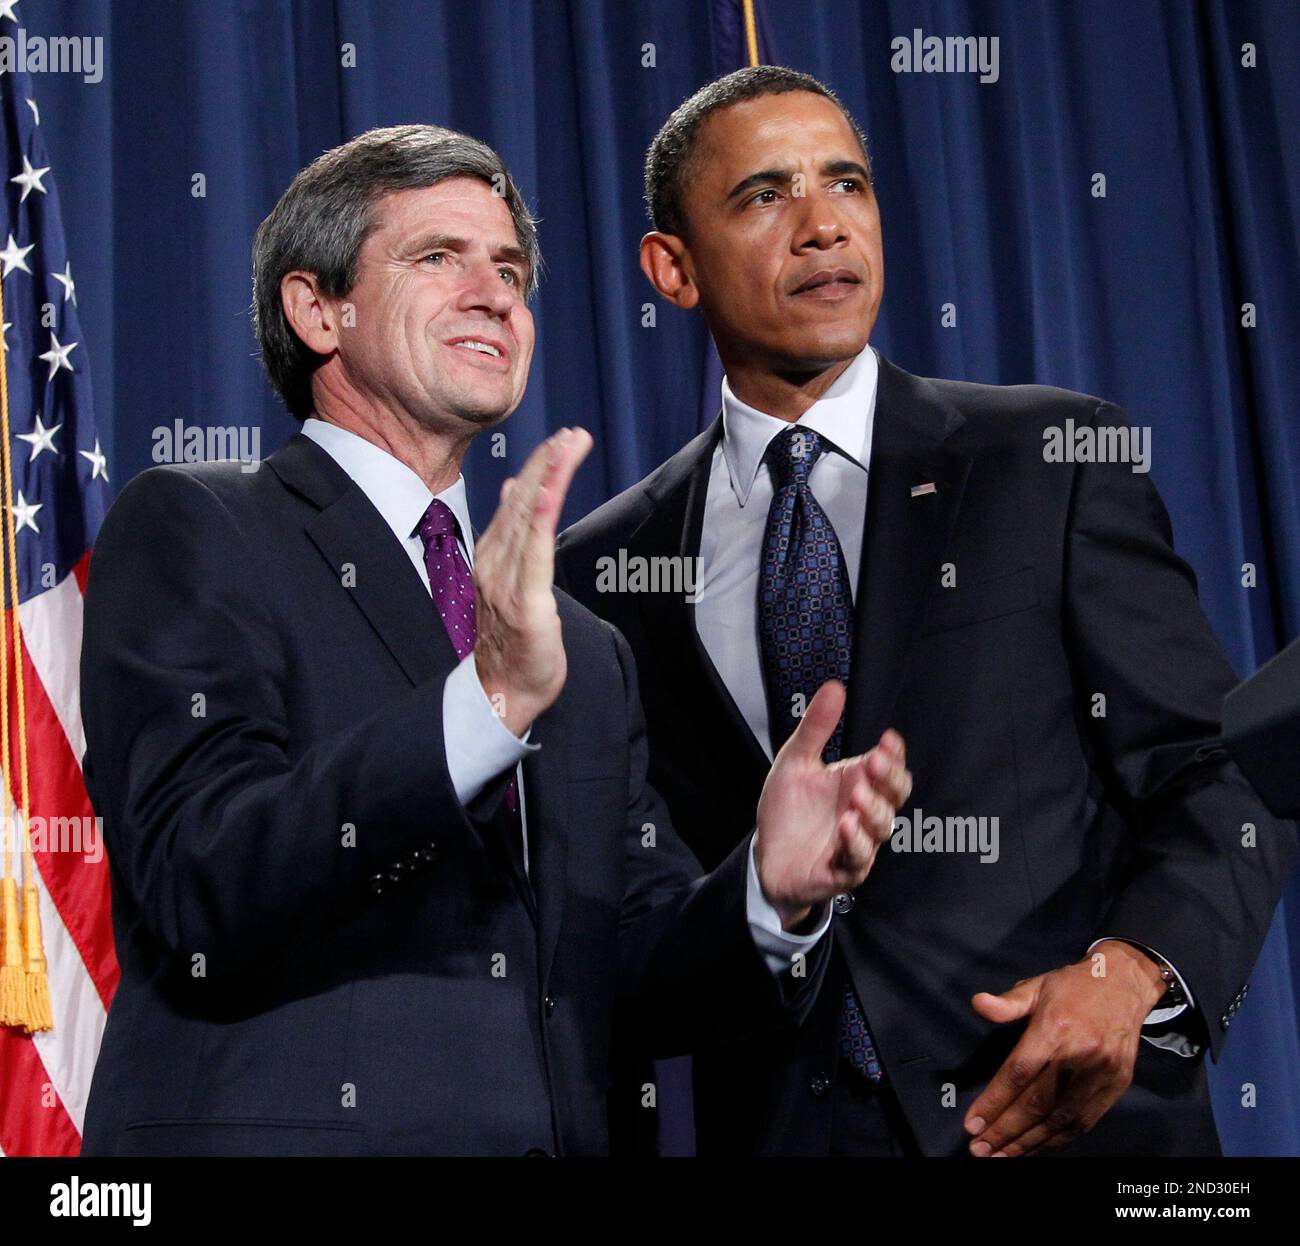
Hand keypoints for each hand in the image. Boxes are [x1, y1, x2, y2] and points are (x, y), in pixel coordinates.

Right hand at [473, 427, 592, 734]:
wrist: (503, 689)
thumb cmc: (513, 639)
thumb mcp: (511, 578)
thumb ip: (512, 536)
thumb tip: (511, 490)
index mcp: (493, 555)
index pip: (517, 501)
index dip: (538, 467)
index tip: (560, 439)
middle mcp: (495, 562)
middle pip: (523, 501)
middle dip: (548, 463)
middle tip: (573, 434)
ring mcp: (507, 581)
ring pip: (529, 518)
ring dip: (550, 479)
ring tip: (569, 448)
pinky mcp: (525, 602)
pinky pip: (535, 553)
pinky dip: (542, 518)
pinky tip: (551, 492)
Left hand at [753, 680, 910, 931]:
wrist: (766, 857)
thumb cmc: (788, 810)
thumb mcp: (795, 761)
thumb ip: (816, 728)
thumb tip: (834, 688)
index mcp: (857, 783)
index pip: (889, 767)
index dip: (894, 755)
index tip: (887, 740)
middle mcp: (863, 812)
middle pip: (895, 795)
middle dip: (891, 779)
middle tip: (876, 763)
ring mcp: (856, 842)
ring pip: (882, 827)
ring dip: (873, 810)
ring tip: (857, 795)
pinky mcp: (842, 870)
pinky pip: (858, 859)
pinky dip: (856, 843)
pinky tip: (846, 826)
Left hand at [963, 940, 1167, 1155]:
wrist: (1123, 984)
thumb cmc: (1072, 987)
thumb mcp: (1037, 986)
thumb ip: (1008, 1003)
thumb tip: (978, 1003)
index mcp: (1054, 1029)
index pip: (1018, 1074)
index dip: (993, 1102)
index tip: (972, 1123)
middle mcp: (1079, 1055)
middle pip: (1037, 1103)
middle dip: (1005, 1130)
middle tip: (980, 1149)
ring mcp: (1100, 1073)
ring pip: (1061, 1119)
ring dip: (1029, 1141)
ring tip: (1003, 1155)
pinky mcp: (1116, 1086)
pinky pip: (1084, 1121)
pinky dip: (1059, 1138)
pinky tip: (1037, 1146)